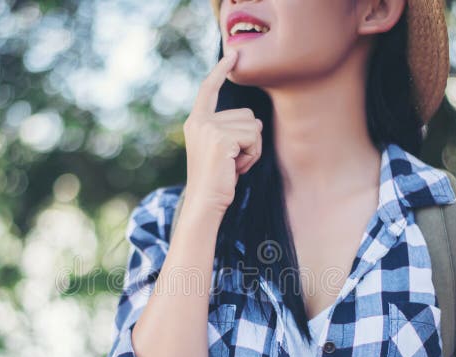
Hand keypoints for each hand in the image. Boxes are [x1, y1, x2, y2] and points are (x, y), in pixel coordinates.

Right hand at [183, 48, 263, 214]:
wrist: (205, 203)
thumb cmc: (217, 182)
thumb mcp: (224, 152)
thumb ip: (234, 133)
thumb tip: (259, 123)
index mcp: (197, 122)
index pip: (209, 89)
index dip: (221, 72)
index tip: (233, 55)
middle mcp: (200, 121)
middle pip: (248, 114)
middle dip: (250, 140)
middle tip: (233, 162)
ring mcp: (209, 128)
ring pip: (254, 126)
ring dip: (253, 149)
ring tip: (234, 166)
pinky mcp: (221, 137)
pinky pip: (253, 138)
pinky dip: (252, 155)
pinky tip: (236, 168)